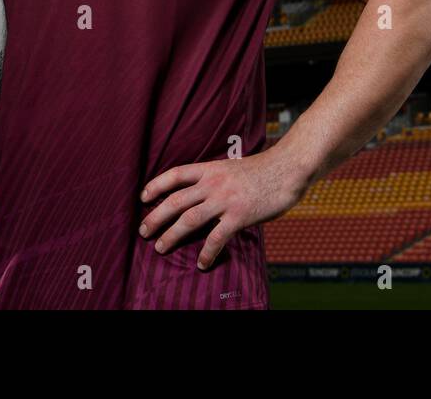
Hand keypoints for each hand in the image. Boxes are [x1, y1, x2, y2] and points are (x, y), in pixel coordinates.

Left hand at [138, 147, 311, 269]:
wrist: (287, 169)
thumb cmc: (263, 169)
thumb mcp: (232, 167)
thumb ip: (216, 178)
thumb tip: (203, 192)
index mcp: (210, 169)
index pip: (175, 175)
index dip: (156, 185)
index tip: (143, 197)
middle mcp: (213, 183)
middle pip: (175, 200)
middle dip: (155, 217)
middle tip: (143, 231)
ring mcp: (225, 199)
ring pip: (189, 219)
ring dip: (172, 235)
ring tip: (160, 247)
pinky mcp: (239, 215)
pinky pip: (217, 237)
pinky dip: (207, 252)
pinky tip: (202, 263)